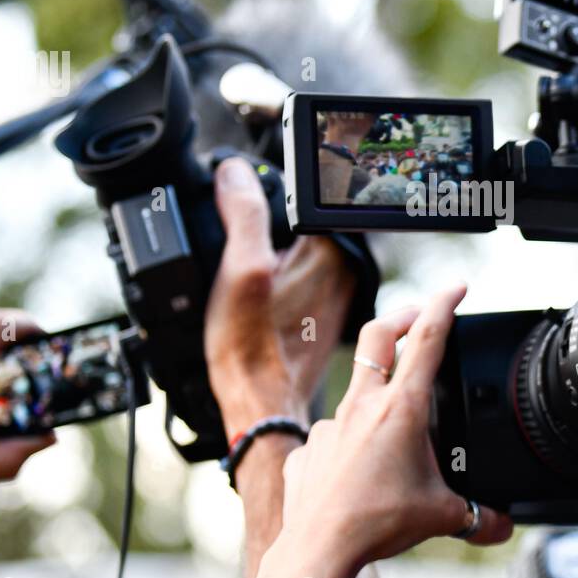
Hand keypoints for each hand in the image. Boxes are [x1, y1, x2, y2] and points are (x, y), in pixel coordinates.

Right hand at [204, 158, 354, 439]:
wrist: (259, 407)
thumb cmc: (251, 349)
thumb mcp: (240, 272)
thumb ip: (244, 214)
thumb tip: (235, 170)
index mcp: (331, 247)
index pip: (301, 194)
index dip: (263, 193)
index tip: (237, 211)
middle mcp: (343, 266)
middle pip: (299, 218)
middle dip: (268, 224)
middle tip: (242, 259)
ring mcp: (334, 289)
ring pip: (297, 247)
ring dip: (271, 251)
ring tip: (247, 283)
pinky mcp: (321, 311)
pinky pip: (296, 275)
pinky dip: (274, 278)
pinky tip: (255, 299)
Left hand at [245, 285, 512, 577]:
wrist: (319, 548)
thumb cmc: (377, 524)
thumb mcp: (442, 517)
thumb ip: (478, 516)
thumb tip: (502, 525)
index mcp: (402, 407)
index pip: (428, 337)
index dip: (445, 303)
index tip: (457, 287)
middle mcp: (363, 404)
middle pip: (379, 334)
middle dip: (403, 315)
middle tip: (420, 316)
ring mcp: (331, 422)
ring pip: (355, 387)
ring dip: (376, 386)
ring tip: (394, 411)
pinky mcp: (310, 446)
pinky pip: (333, 432)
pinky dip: (350, 438)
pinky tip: (359, 466)